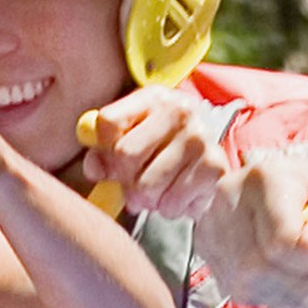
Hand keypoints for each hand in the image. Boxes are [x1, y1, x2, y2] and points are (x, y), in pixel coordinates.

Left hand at [82, 77, 232, 223]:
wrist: (211, 168)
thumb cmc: (163, 152)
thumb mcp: (132, 139)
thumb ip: (104, 151)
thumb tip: (94, 168)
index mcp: (154, 98)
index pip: (108, 121)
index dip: (102, 149)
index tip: (111, 159)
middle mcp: (180, 111)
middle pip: (126, 154)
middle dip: (124, 178)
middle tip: (133, 184)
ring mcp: (199, 139)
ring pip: (146, 186)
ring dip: (146, 199)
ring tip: (157, 192)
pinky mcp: (213, 168)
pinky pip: (170, 203)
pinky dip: (167, 209)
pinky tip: (176, 196)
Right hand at [211, 127, 307, 306]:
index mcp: (265, 177)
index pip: (280, 243)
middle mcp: (229, 195)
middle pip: (257, 266)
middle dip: (297, 285)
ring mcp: (213, 222)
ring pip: (245, 282)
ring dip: (284, 293)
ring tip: (305, 281)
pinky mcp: (209, 248)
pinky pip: (236, 289)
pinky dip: (267, 294)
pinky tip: (284, 279)